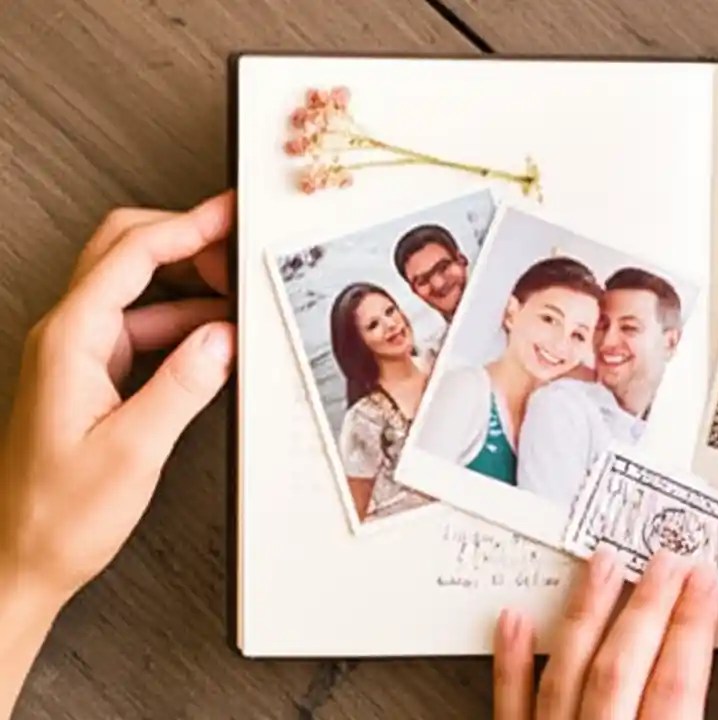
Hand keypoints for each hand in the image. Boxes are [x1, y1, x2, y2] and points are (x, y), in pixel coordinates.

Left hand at [0, 191, 234, 607]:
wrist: (20, 559)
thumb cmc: (59, 516)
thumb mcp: (133, 451)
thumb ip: (182, 387)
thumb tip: (224, 338)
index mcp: (70, 341)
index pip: (131, 254)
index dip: (186, 226)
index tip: (230, 213)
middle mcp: (67, 336)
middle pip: (124, 250)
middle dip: (185, 238)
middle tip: (238, 248)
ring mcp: (77, 353)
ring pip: (135, 286)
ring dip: (189, 281)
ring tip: (240, 294)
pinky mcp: (90, 376)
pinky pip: (141, 326)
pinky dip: (183, 320)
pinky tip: (216, 339)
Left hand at [493, 548, 717, 718]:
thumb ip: (690, 713)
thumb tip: (715, 685)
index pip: (676, 685)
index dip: (693, 627)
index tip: (703, 584)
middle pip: (621, 665)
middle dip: (647, 606)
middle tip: (665, 562)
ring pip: (567, 672)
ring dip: (586, 612)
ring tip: (602, 564)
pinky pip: (509, 706)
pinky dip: (512, 662)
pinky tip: (516, 621)